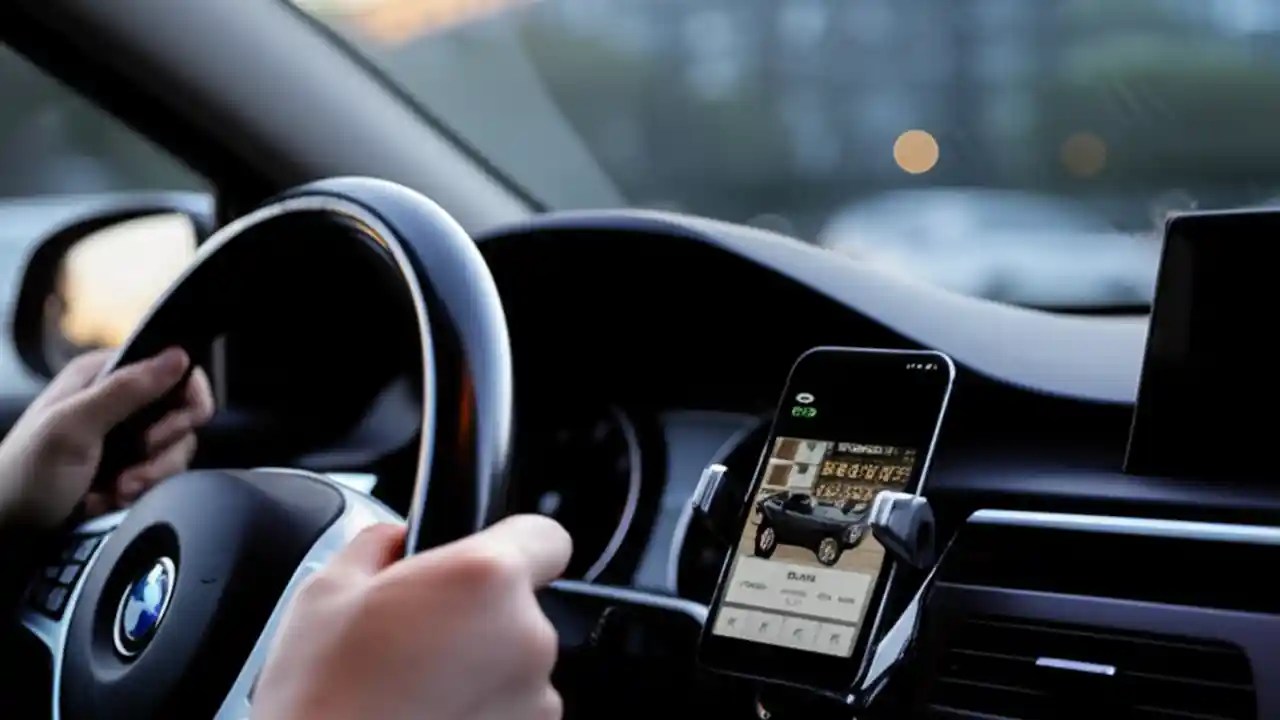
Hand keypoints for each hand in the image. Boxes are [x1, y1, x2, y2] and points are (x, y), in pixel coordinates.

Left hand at [0, 347, 214, 529]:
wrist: (7, 530)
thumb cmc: (25, 474)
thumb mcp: (72, 427)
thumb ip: (125, 390)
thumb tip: (178, 355)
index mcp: (102, 375)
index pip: (172, 367)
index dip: (186, 395)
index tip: (174, 427)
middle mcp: (118, 401)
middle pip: (181, 412)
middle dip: (165, 446)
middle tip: (136, 465)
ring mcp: (125, 436)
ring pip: (175, 447)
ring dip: (152, 474)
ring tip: (118, 489)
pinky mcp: (130, 467)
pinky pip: (162, 473)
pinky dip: (144, 489)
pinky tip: (113, 498)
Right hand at [253, 515, 571, 719]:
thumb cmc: (322, 699)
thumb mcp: (326, 591)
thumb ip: (380, 546)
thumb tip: (394, 540)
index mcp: (486, 578)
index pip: (546, 536)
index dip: (516, 545)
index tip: (485, 563)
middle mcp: (528, 635)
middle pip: (523, 606)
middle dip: (480, 616)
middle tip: (419, 638)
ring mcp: (536, 698)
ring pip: (519, 662)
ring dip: (483, 668)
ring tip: (418, 688)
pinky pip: (513, 708)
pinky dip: (483, 709)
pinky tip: (430, 714)